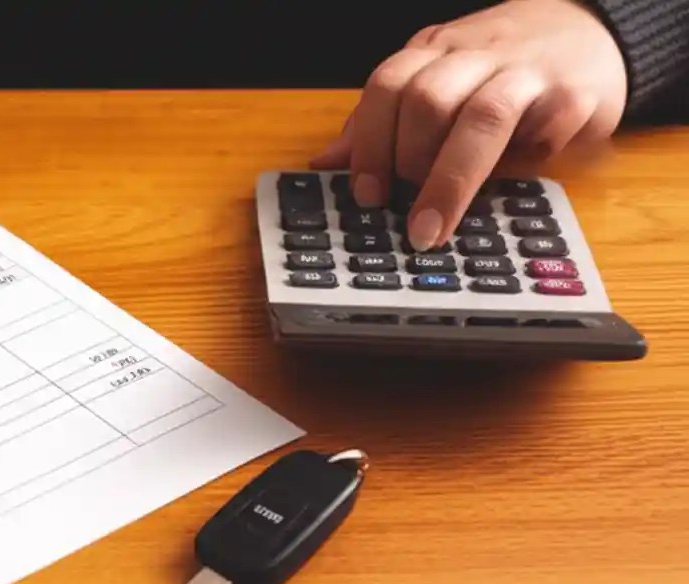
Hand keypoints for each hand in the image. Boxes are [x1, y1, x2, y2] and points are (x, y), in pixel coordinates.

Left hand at [310, 0, 626, 249]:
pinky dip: (528, 159)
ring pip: (483, 116)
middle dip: (409, 162)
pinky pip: (548, 128)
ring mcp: (527, 71)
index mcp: (435, 52)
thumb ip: (385, 121)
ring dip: (452, 178)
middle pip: (428, 100)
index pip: (387, 86)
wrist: (589, 27)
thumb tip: (326, 163)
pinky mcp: (575, 94)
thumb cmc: (500, 68)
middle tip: (406, 212)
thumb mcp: (436, 81)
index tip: (366, 194)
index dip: (369, 143)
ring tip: (435, 224)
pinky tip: (516, 178)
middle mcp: (476, 55)